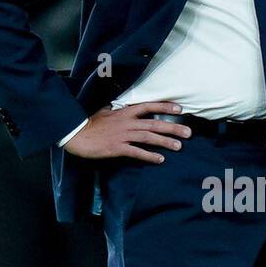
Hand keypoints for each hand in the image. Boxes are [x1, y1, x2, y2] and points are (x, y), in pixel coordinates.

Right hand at [62, 101, 190, 161]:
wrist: (77, 134)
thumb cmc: (90, 123)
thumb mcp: (106, 112)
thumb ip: (118, 111)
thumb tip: (123, 107)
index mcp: (125, 112)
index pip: (149, 106)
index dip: (165, 107)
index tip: (180, 108)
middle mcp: (127, 122)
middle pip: (154, 123)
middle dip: (172, 127)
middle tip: (188, 132)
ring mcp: (123, 135)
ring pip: (148, 137)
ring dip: (165, 142)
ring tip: (179, 146)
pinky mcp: (118, 148)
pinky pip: (136, 152)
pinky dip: (149, 156)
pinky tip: (160, 160)